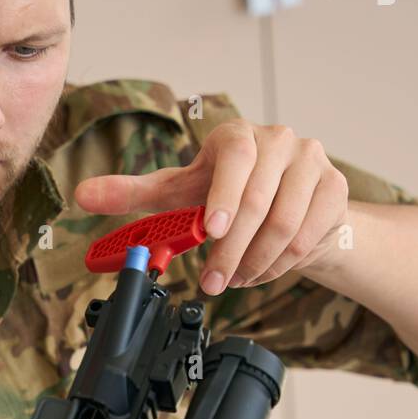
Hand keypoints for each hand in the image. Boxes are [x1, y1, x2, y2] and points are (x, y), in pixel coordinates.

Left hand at [75, 119, 349, 293]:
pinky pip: (309, 236)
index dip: (223, 196)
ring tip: (236, 278)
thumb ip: (133, 194)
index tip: (211, 231)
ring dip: (256, 262)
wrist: (288, 205)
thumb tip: (82, 194)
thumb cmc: (227, 197)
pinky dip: (282, 263)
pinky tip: (264, 269)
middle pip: (259, 201)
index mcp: (236, 136)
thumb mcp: (179, 195)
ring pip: (286, 224)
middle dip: (232, 250)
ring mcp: (312, 162)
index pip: (235, 159)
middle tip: (215, 282)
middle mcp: (278, 140)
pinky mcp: (335, 188)